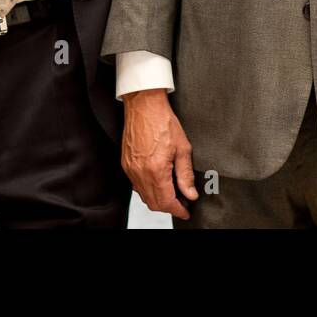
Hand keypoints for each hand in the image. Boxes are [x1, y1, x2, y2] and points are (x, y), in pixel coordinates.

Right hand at [122, 89, 199, 218]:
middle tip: (182, 203)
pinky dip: (147, 189)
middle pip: (153, 203)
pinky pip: (136, 185)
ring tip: (172, 193)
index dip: (177, 210)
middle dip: (168, 207)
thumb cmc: (163, 121)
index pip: (166, 202)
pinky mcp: (125, 164)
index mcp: (156, 170)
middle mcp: (140, 173)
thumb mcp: (183, 148)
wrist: (144, 106)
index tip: (186, 211)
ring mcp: (130, 169)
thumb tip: (190, 194)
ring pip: (143, 196)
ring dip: (157, 199)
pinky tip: (158, 182)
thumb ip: (185, 175)